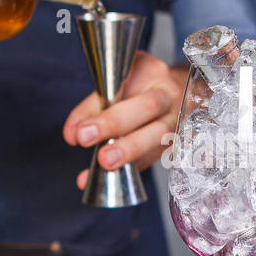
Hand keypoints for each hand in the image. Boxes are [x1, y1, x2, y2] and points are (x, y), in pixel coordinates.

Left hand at [63, 52, 187, 189]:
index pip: (121, 84)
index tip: (76, 129)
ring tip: (103, 166)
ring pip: (157, 136)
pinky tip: (108, 184)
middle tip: (86, 138)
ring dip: (128, 152)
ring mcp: (176, 121)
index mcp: (150, 72)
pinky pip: (154, 159)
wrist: (181, 95)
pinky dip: (130, 172)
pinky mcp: (176, 144)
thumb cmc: (143, 87)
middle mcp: (167, 95)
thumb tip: (74, 134)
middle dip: (114, 124)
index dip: (96, 107)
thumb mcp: (118, 83)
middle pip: (146, 107)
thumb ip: (96, 105)